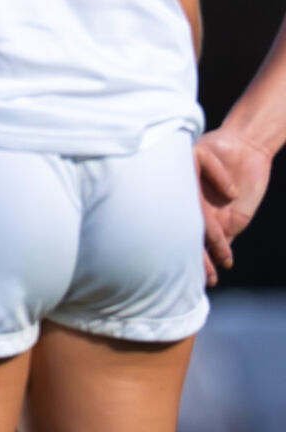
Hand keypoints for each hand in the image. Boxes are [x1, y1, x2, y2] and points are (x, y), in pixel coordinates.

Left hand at [196, 129, 272, 278]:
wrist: (249, 149)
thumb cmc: (240, 182)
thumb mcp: (232, 216)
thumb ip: (221, 235)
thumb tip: (216, 263)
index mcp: (191, 210)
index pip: (187, 239)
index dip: (197, 260)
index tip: (210, 283)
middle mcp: (184, 196)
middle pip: (184, 227)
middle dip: (197, 253)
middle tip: (208, 277)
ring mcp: (187, 176)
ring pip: (192, 204)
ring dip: (207, 225)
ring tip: (220, 245)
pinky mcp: (195, 154)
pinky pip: (203, 169)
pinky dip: (219, 182)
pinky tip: (232, 194)